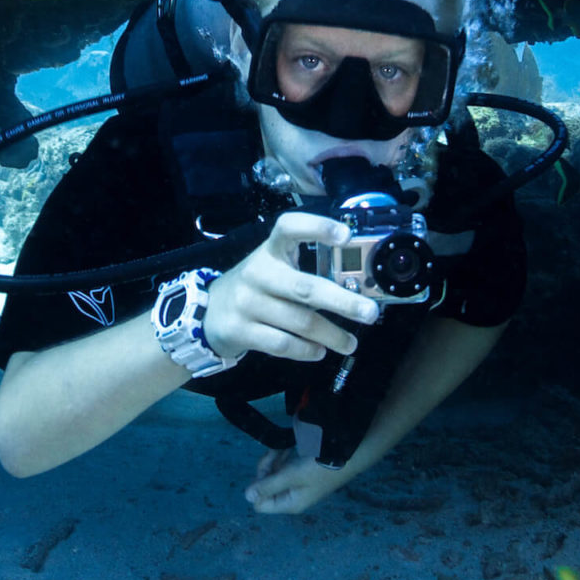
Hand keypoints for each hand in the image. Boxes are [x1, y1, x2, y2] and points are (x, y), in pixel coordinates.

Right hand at [201, 212, 374, 361]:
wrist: (209, 312)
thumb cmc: (258, 286)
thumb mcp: (276, 268)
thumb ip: (309, 272)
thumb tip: (359, 289)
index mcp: (271, 250)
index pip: (290, 228)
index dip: (318, 228)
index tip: (347, 235)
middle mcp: (258, 273)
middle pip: (306, 288)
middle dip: (343, 302)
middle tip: (371, 313)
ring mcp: (247, 303)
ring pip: (299, 322)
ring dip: (331, 335)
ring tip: (351, 343)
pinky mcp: (241, 331)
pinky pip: (283, 344)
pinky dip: (306, 350)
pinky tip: (320, 352)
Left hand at [245, 448, 352, 513]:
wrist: (349, 455)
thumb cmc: (321, 468)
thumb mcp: (293, 475)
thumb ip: (269, 485)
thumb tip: (247, 497)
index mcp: (288, 503)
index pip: (260, 504)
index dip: (258, 486)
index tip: (268, 469)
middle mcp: (290, 497)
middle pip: (265, 486)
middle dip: (267, 468)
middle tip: (276, 452)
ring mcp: (296, 485)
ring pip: (273, 475)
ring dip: (274, 459)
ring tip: (283, 447)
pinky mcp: (301, 473)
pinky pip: (283, 468)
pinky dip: (283, 457)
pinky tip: (288, 447)